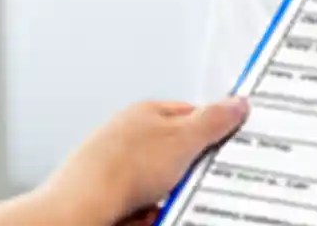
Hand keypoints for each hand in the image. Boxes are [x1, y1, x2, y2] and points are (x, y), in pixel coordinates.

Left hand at [38, 97, 248, 225]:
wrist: (80, 210)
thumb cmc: (120, 169)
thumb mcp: (182, 140)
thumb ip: (213, 121)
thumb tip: (236, 103)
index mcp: (147, 112)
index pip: (192, 113)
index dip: (214, 129)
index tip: (230, 143)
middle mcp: (132, 135)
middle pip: (179, 151)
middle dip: (191, 171)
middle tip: (195, 179)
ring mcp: (121, 165)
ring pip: (164, 181)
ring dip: (172, 195)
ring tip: (167, 200)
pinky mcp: (114, 193)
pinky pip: (147, 203)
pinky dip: (153, 210)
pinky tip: (149, 213)